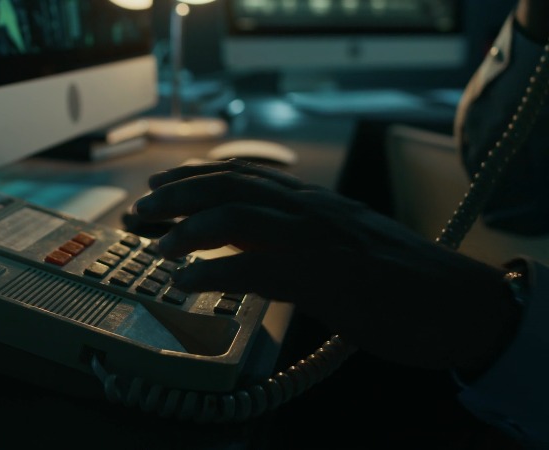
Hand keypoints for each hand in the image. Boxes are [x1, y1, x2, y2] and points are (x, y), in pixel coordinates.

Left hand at [134, 160, 519, 372]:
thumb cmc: (396, 280)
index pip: (241, 177)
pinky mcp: (328, 279)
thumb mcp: (336, 246)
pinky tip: (186, 283)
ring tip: (156, 247)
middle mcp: (311, 212)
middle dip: (177, 195)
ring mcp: (320, 242)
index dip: (193, 177)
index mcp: (312, 203)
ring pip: (239, 217)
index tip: (158, 185)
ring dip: (188, 230)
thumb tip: (237, 246)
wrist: (457, 305)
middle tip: (139, 212)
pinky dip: (215, 273)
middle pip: (230, 187)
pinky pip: (258, 269)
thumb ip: (290, 240)